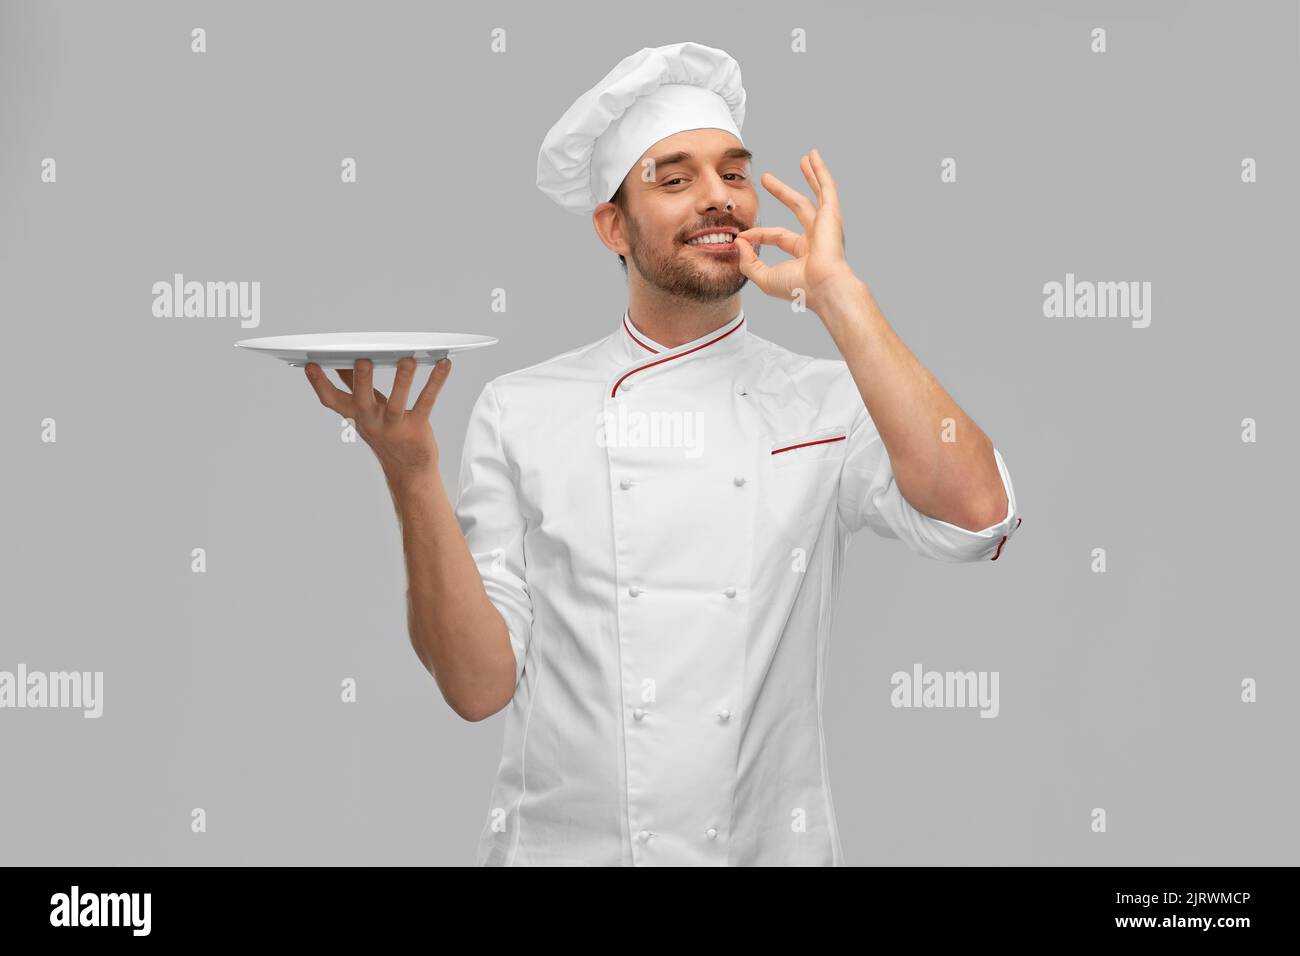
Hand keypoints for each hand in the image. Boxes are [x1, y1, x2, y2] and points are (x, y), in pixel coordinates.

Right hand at [304, 356, 451, 479]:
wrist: (408, 471)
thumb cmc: (386, 434)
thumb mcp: (366, 413)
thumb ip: (355, 388)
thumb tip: (342, 364)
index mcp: (356, 415)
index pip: (331, 400)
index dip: (319, 384)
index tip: (310, 365)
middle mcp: (371, 421)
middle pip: (362, 399)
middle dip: (362, 380)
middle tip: (362, 360)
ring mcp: (393, 426)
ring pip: (396, 403)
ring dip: (402, 380)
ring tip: (408, 360)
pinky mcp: (416, 428)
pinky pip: (426, 402)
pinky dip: (435, 382)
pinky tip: (444, 365)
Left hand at [733, 148, 856, 312]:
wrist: (822, 287)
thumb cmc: (797, 288)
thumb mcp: (764, 277)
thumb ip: (748, 262)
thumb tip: (738, 242)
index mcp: (803, 253)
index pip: (777, 236)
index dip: (758, 233)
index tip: (741, 234)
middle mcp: (816, 237)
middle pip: (798, 208)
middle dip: (782, 192)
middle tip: (767, 179)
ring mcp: (826, 225)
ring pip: (816, 194)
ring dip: (810, 175)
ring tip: (805, 158)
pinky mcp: (832, 214)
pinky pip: (827, 187)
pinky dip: (820, 171)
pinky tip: (814, 156)